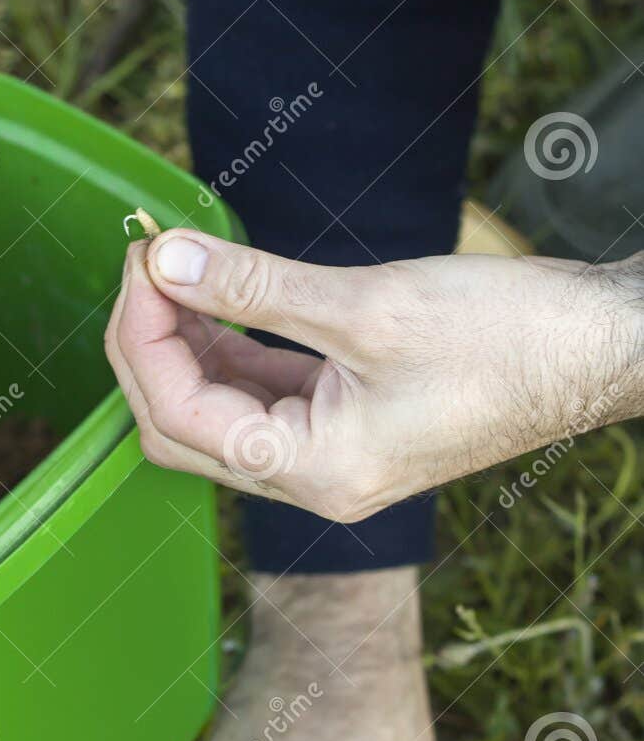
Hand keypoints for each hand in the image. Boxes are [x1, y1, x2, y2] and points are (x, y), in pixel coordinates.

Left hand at [105, 232, 643, 520]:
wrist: (596, 350)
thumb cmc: (505, 337)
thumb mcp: (367, 305)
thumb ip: (254, 287)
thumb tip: (167, 260)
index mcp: (315, 472)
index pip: (182, 418)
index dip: (144, 337)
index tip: (144, 259)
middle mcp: (312, 481)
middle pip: (182, 428)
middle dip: (149, 345)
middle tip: (146, 259)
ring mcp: (327, 458)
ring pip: (217, 411)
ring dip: (184, 341)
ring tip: (173, 265)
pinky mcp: (345, 425)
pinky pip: (260, 395)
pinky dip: (228, 345)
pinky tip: (215, 292)